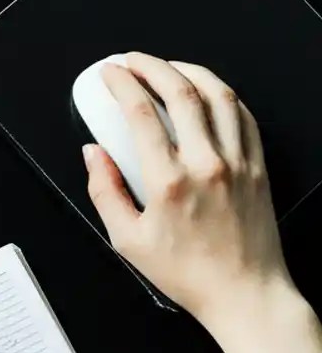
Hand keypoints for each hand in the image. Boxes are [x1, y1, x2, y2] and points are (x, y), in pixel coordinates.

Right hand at [83, 52, 297, 331]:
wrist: (244, 293)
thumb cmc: (188, 274)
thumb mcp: (127, 240)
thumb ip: (104, 192)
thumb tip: (93, 155)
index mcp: (168, 182)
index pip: (140, 113)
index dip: (122, 83)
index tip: (110, 73)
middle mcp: (206, 165)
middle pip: (180, 92)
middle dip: (152, 65)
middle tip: (133, 59)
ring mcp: (237, 162)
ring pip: (218, 95)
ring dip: (190, 70)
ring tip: (169, 65)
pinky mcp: (258, 166)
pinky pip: (244, 115)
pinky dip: (223, 94)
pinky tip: (207, 91)